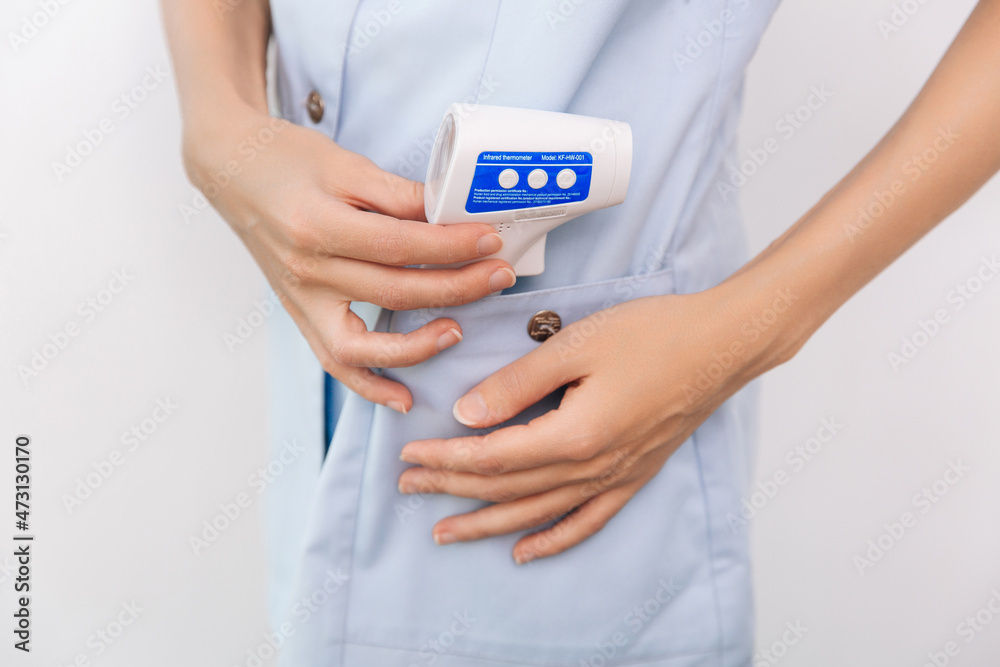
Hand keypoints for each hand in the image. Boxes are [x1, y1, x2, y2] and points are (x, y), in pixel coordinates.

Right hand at [184, 108, 516, 411]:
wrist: (232, 169)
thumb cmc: (287, 159)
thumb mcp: (346, 163)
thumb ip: (399, 195)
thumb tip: (453, 217)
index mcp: (317, 225)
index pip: (400, 246)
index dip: (452, 247)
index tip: (490, 241)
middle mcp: (306, 271)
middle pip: (394, 292)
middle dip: (457, 287)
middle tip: (499, 276)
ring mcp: (300, 300)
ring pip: (363, 345)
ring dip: (417, 347)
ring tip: (458, 331)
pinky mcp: (299, 314)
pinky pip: (334, 362)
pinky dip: (369, 386)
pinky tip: (404, 396)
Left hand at [397, 287, 792, 562]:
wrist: (722, 344)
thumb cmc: (654, 334)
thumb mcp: (576, 345)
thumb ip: (518, 383)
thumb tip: (467, 413)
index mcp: (574, 434)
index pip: (491, 457)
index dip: (445, 459)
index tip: (408, 455)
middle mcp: (593, 467)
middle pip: (507, 489)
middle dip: (452, 489)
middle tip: (408, 487)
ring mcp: (615, 477)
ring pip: (538, 513)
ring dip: (487, 523)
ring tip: (447, 531)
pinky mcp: (633, 476)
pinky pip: (586, 521)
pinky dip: (552, 539)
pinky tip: (524, 551)